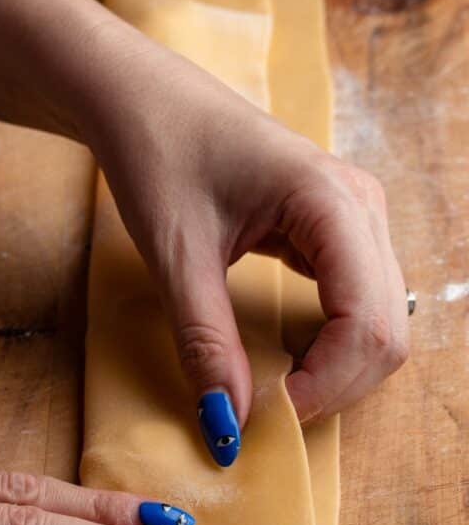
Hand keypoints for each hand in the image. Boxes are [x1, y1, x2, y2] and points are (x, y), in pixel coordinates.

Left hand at [82, 36, 408, 458]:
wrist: (140, 99)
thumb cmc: (157, 154)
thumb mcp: (176, 257)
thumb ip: (206, 342)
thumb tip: (228, 425)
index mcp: (331, 202)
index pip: (366, 322)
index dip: (325, 384)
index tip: (265, 414)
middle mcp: (360, 207)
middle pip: (385, 328)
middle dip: (335, 384)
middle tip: (267, 412)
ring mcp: (352, 214)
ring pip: (376, 318)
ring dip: (335, 366)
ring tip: (275, 387)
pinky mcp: (331, 225)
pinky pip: (352, 299)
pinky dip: (326, 340)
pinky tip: (285, 353)